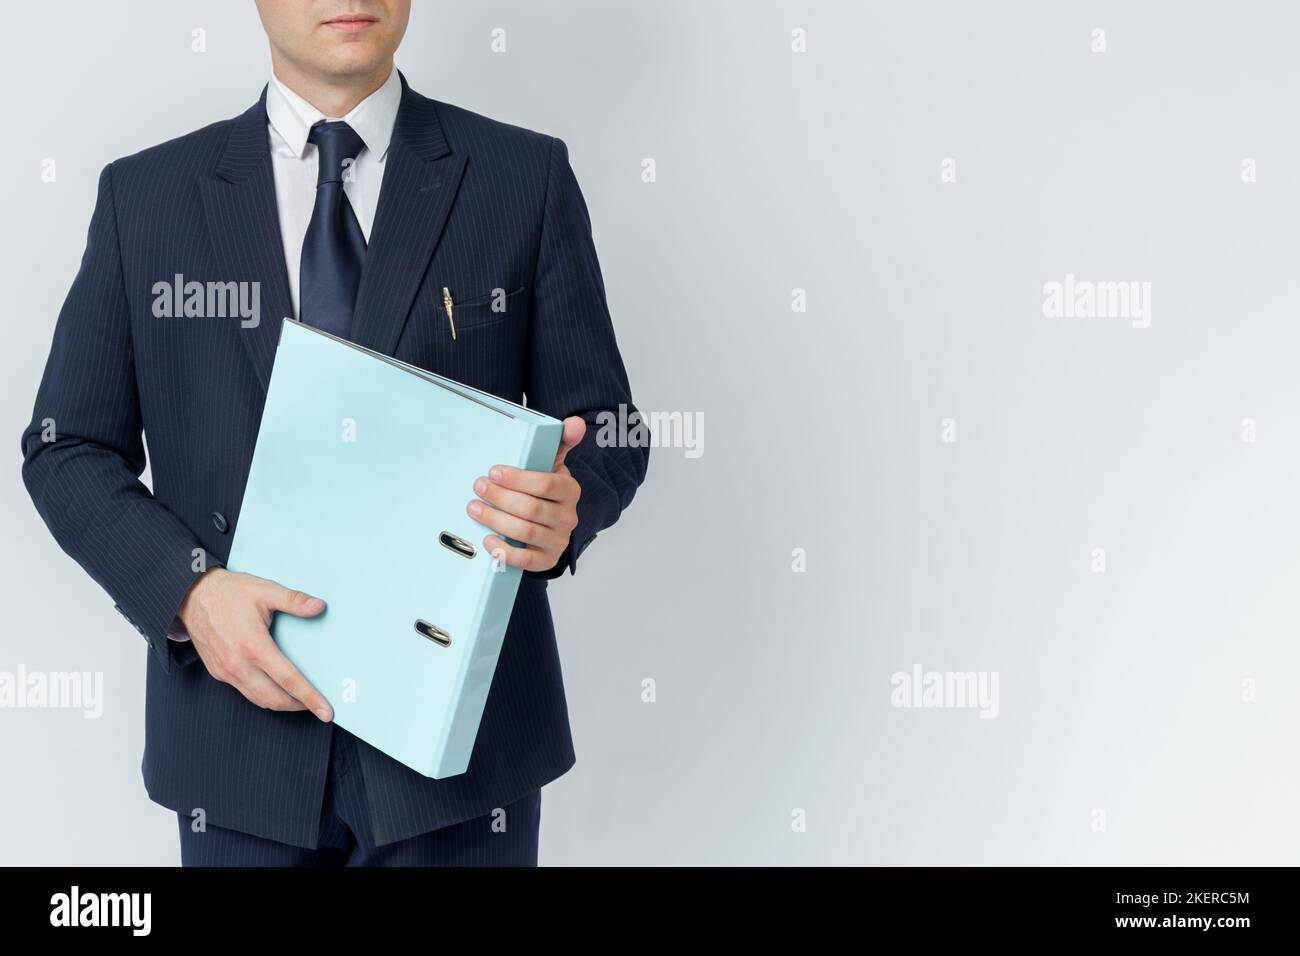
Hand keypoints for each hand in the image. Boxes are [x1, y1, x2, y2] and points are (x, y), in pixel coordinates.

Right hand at [177, 567, 332, 720]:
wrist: (192, 596)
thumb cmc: (229, 592)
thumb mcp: (265, 590)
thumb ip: (294, 600)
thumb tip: (319, 606)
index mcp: (254, 646)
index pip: (289, 680)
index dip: (310, 698)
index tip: (325, 711)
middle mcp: (238, 664)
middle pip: (274, 698)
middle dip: (298, 706)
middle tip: (316, 706)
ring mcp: (226, 671)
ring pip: (258, 699)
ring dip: (280, 703)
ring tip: (299, 700)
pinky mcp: (218, 672)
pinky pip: (245, 691)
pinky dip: (263, 695)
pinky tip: (274, 687)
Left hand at [467, 416, 584, 572]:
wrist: (550, 525)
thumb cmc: (545, 490)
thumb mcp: (552, 464)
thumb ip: (562, 442)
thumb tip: (575, 422)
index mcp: (570, 490)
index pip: (546, 484)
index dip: (517, 479)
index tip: (494, 472)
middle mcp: (568, 516)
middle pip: (532, 508)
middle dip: (500, 498)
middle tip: (478, 487)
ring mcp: (558, 540)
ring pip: (526, 532)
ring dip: (496, 520)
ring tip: (474, 508)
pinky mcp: (546, 559)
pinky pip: (525, 561)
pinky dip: (504, 551)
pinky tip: (488, 540)